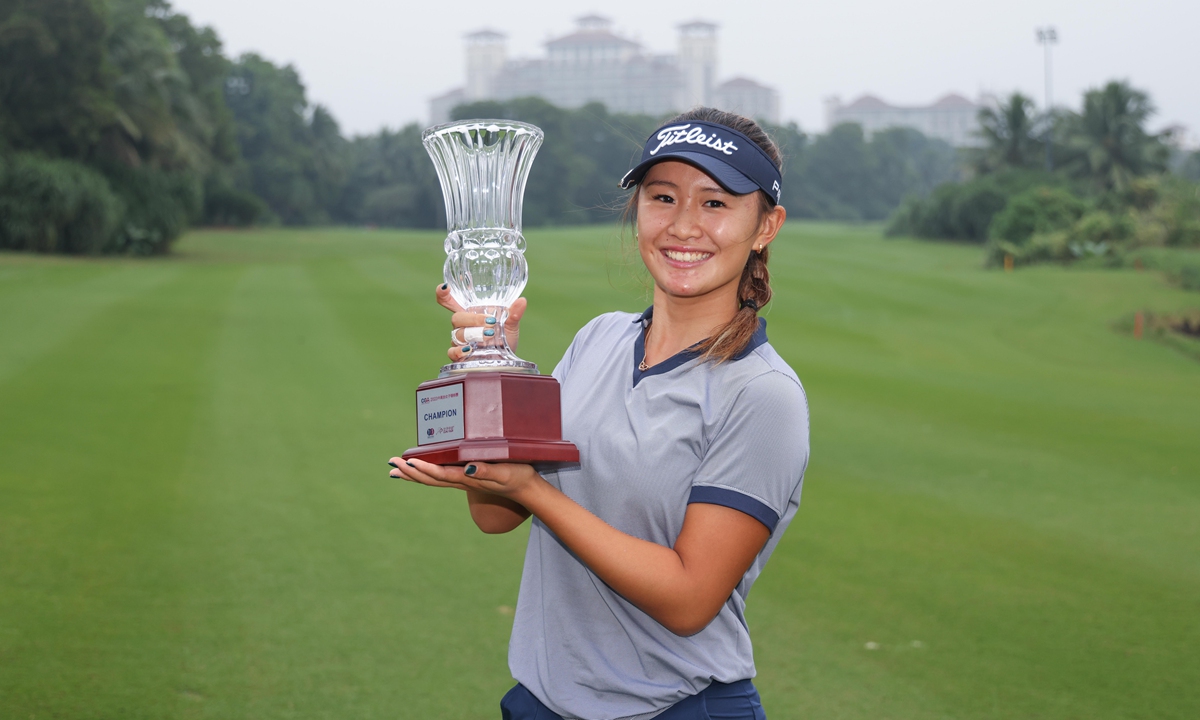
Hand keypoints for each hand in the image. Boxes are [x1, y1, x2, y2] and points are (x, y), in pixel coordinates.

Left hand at [388, 456, 543, 501]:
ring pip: (432, 479)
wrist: (525, 489)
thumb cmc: (517, 477)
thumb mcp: (505, 473)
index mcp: (468, 478)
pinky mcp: (465, 477)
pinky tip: (419, 469)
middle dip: (410, 472)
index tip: (408, 462)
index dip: (424, 469)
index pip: (440, 474)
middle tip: (391, 463)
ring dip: (412, 475)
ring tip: (394, 470)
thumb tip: (468, 469)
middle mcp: (461, 480)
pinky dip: (425, 473)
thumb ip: (487, 470)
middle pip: (430, 478)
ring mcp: (462, 480)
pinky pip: (440, 476)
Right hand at [436, 284, 525, 362]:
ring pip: (457, 334)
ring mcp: (460, 341)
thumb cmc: (504, 341)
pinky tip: (469, 350)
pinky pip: (452, 351)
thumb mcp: (511, 326)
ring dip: (472, 334)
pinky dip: (459, 350)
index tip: (445, 287)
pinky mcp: (459, 355)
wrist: (505, 362)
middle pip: (456, 318)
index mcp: (472, 314)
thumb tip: (522, 301)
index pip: (451, 302)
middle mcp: (463, 326)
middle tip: (490, 322)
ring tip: (489, 336)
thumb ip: (514, 314)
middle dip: (472, 319)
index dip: (443, 294)